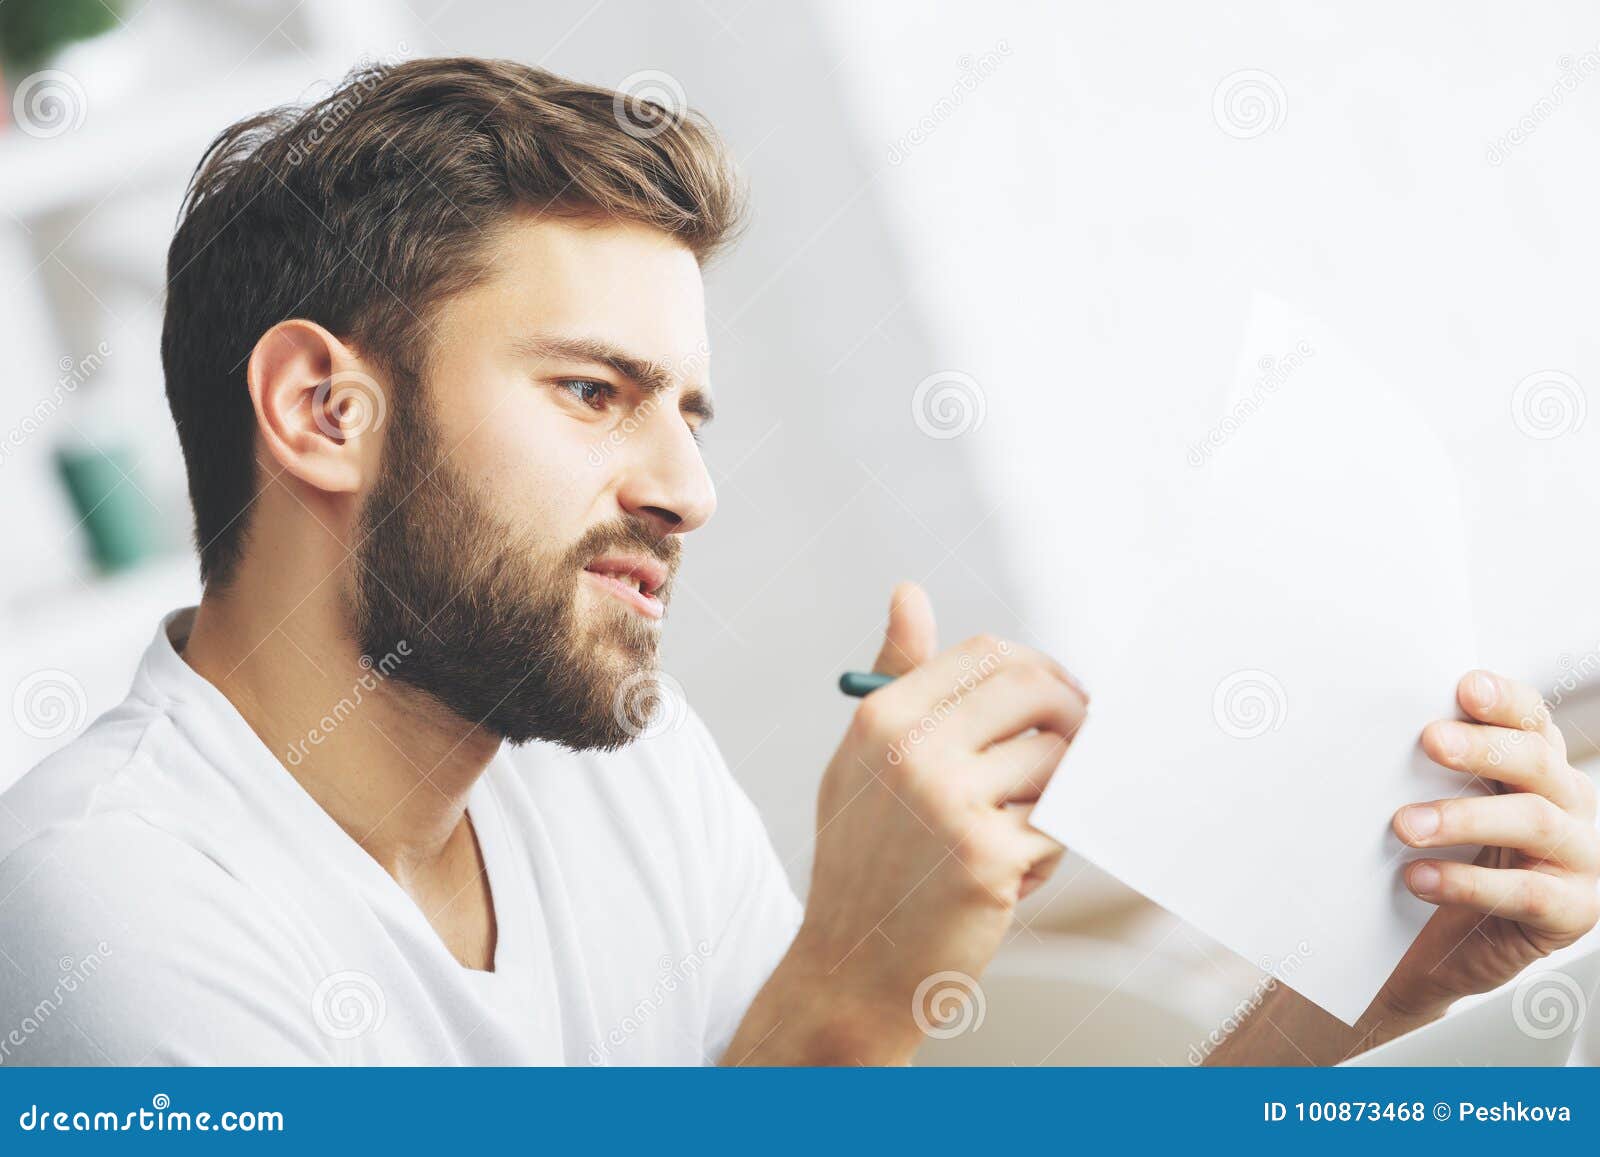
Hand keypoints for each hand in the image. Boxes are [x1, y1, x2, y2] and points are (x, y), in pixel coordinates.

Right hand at [730, 583, 1085, 1063]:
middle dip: (1071, 715)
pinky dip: (1047, 854)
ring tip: (1016, 835)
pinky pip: (1059, 827)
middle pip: (1036, 688)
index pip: (989, 653)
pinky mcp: (988, 856)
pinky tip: (1007, 881)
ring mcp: (951, 802)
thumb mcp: (864, 760)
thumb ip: (898, 677)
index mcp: (881, 717)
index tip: (1052, 705)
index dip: (1037, 673)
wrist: (852, 969)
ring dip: (1054, 798)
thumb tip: (909, 592)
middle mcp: (911, 748)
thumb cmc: (867, 861)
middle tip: (1072, 753)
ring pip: (1058, 762)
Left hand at [1378, 670, 1599, 1020]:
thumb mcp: (1440, 802)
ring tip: (1405, 824)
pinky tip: (1421, 878)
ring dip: (1464, 817)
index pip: (1532, 720)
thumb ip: (1431, 768)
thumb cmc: (1445, 858)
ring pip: (1534, 822)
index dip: (1506, 700)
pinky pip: (1526, 891)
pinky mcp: (1573, 909)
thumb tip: (1372, 732)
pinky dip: (1468, 882)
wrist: (1448, 943)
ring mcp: (1579, 856)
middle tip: (1431, 741)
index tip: (1467, 687)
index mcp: (1538, 767)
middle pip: (1537, 761)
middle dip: (1482, 748)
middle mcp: (1568, 802)